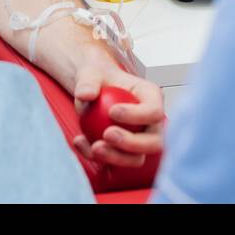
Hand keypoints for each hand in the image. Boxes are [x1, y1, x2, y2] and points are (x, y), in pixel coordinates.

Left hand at [70, 51, 164, 168]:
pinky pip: (116, 162)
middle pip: (154, 141)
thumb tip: (86, 94)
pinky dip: (98, 158)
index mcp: (151, 97)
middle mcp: (151, 122)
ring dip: (116, 157)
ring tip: (94, 147)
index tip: (112, 111)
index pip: (154, 111)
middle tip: (107, 134)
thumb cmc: (99, 78)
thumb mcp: (91, 73)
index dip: (137, 115)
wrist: (91, 90)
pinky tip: (80, 143)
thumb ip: (88, 82)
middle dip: (132, 143)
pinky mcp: (124, 152)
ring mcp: (140, 140)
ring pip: (137, 158)